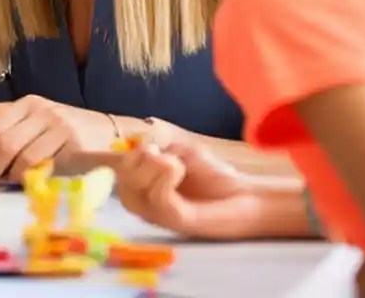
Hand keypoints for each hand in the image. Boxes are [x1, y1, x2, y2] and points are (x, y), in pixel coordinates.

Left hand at [0, 95, 116, 186]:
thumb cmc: (67, 133)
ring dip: (6, 175)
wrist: (110, 133)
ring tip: (3, 184)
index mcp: (26, 104)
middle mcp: (40, 111)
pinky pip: (40, 165)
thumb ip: (9, 129)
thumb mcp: (37, 123)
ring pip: (18, 154)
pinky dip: (27, 178)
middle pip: (0, 140)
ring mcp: (57, 127)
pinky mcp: (72, 145)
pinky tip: (26, 182)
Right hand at [114, 140, 256, 237]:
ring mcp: (157, 215)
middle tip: (165, 155)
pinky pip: (158, 198)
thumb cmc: (214, 177)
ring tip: (177, 164)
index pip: (117, 172)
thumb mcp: (180, 153)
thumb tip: (138, 143)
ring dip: (153, 166)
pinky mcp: (175, 221)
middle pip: (121, 180)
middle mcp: (144, 205)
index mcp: (143, 188)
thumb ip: (157, 148)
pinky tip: (180, 170)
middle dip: (139, 158)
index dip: (129, 154)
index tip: (154, 147)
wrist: (246, 197)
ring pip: (134, 190)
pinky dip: (165, 177)